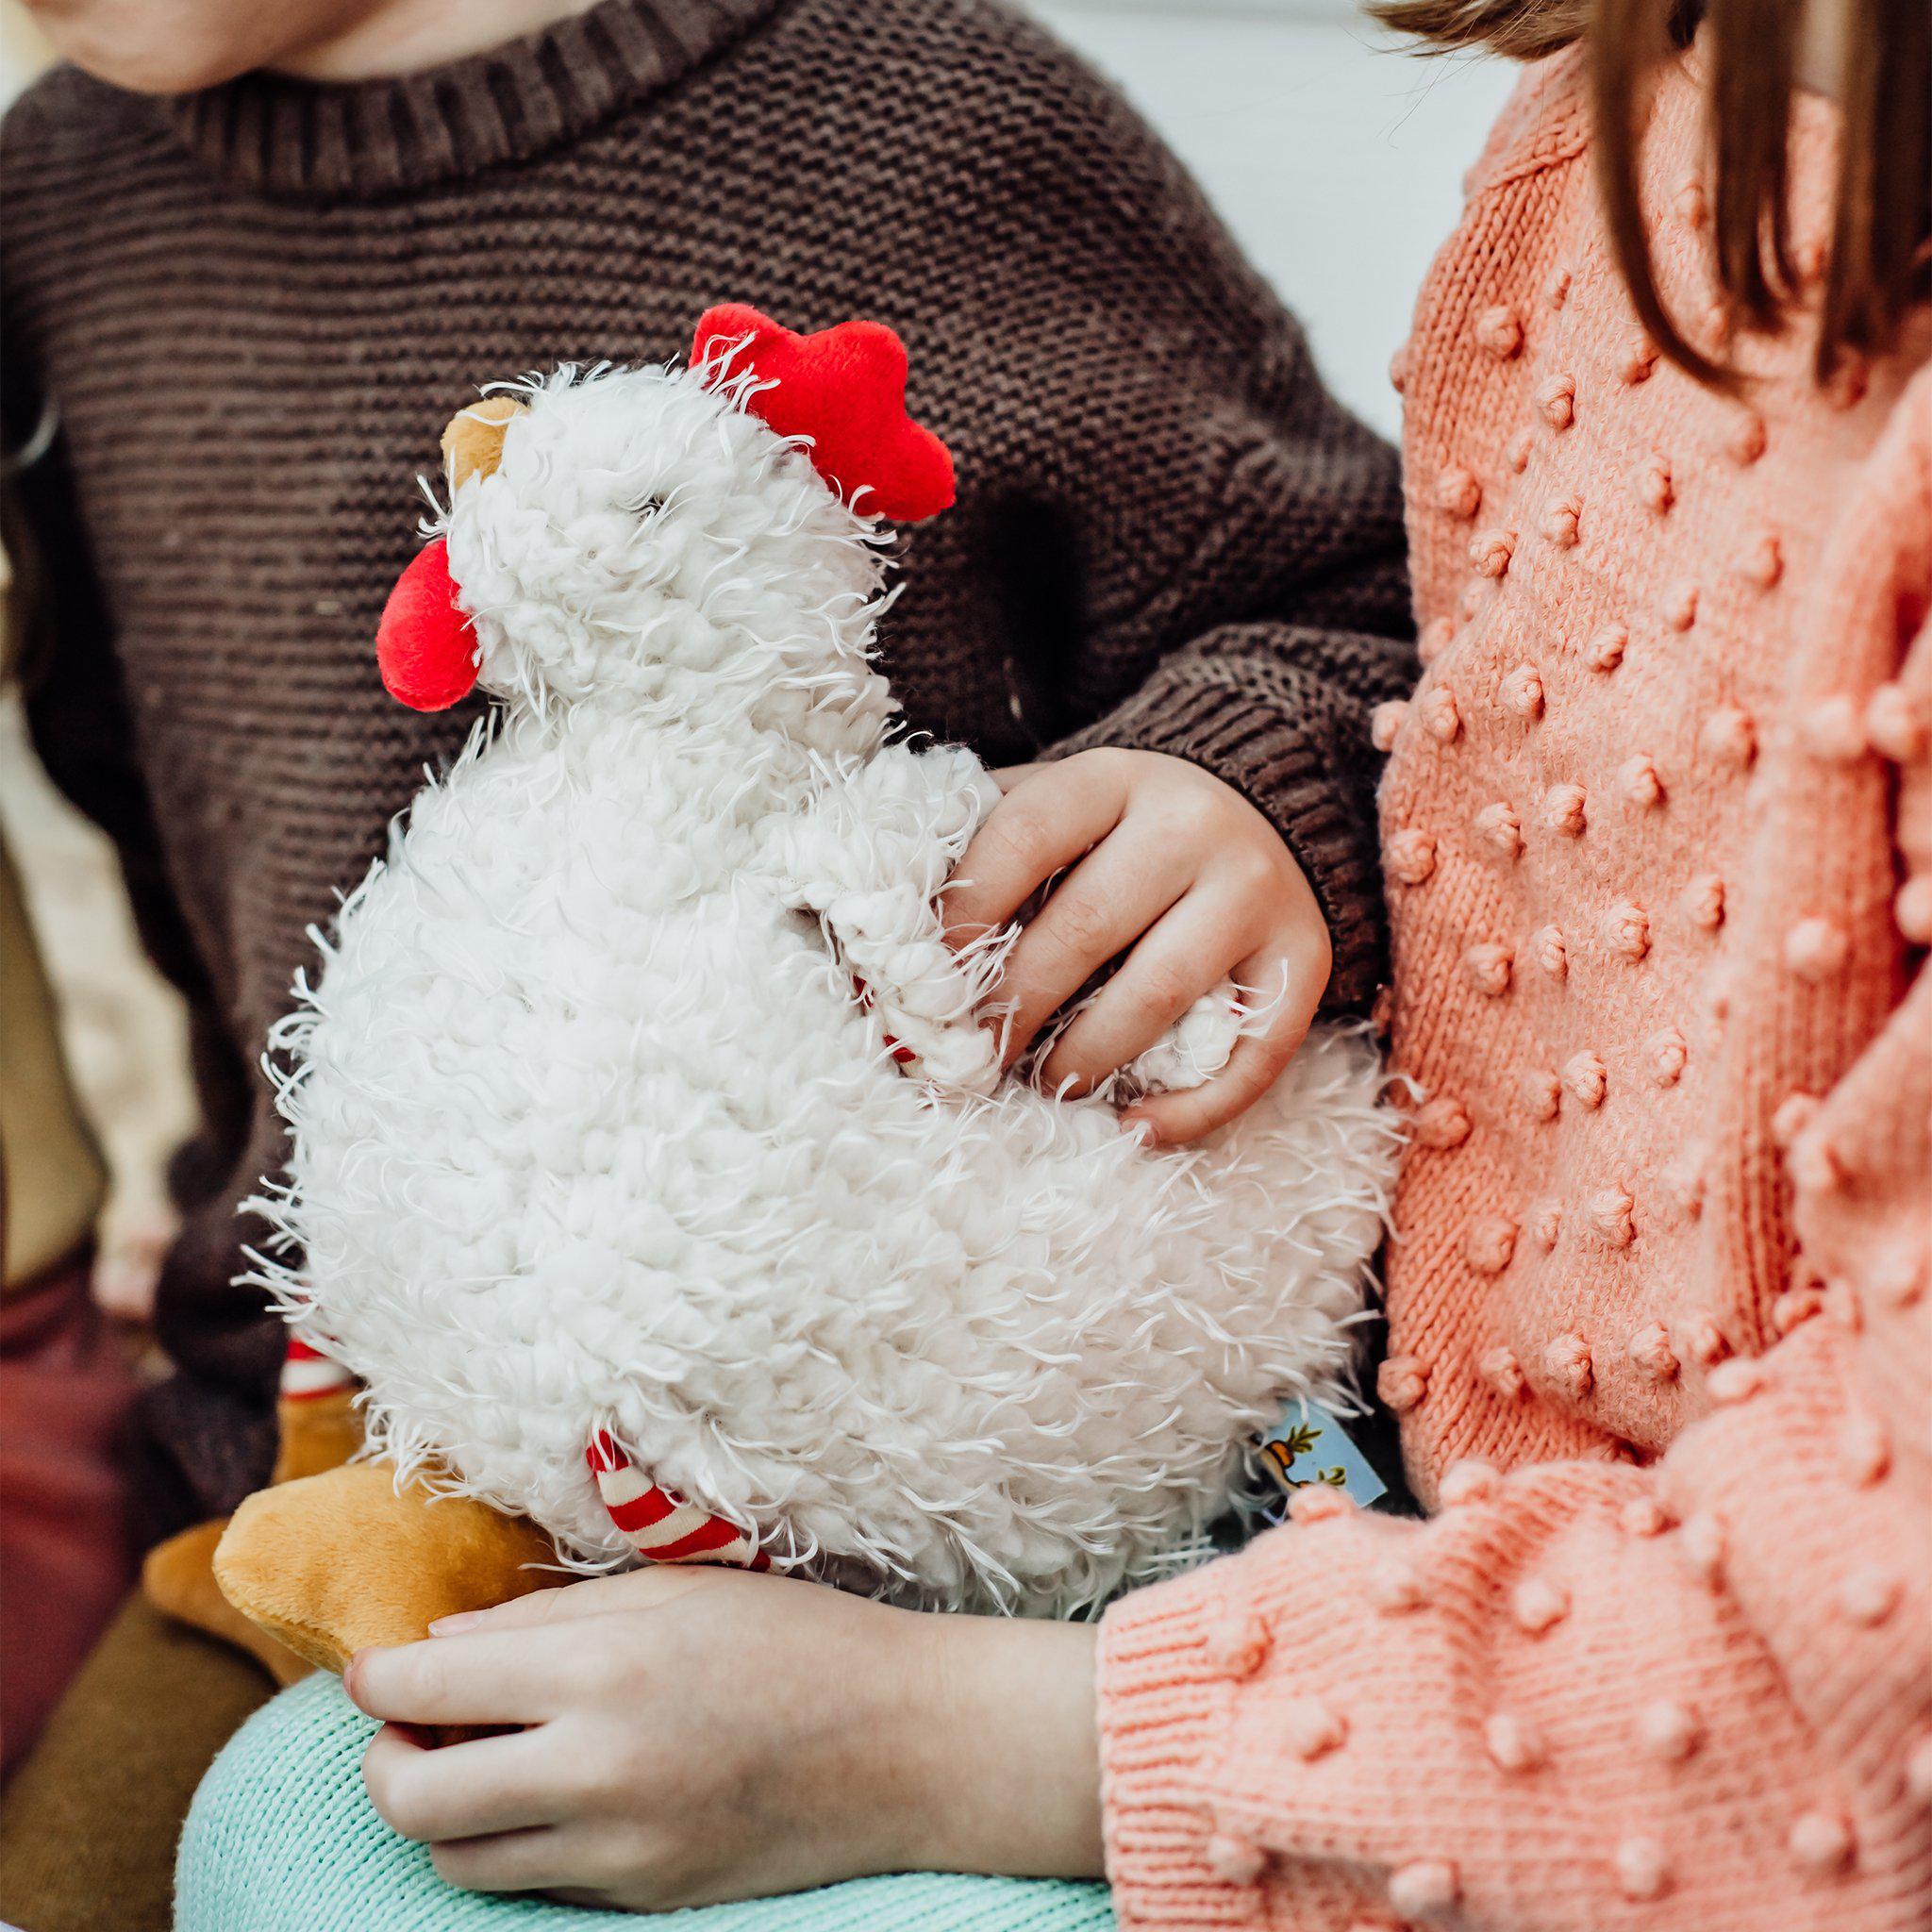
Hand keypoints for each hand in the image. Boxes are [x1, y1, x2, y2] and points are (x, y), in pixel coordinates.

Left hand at [347, 1567, 1103, 1908]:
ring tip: (477, 1759)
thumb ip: (549, 1615)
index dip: (377, 1678)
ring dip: (441, 1809)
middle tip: (405, 1724)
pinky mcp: (645, 1896)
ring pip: (459, 1858)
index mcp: (603, 1669)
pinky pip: (535, 1881)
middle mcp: (598, 1770)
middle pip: (413, 1797)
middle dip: (382, 1759)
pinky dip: (512, 1840)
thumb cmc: (800, 1639)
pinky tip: (548, 1790)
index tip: (373, 1667)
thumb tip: (440, 1645)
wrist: (908, 1744)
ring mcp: (621, 1849)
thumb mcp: (676, 1589)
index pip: (427, 1688)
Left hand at [941, 748, 1329, 1143]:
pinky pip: (1253, 1050)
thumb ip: (983, 851)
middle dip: (1017, 1004)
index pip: (1027, 835)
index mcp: (1114, 777)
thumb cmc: (1121, 830)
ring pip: (1162, 990)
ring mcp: (1258, 890)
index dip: (968, 912)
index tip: (930, 978)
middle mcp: (1193, 824)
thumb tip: (882, 950)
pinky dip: (1194, 1107)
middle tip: (972, 1057)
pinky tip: (1137, 1129)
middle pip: (1088, 925)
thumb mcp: (1059, 807)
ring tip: (1044, 1086)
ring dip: (1088, 1055)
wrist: (1263, 805)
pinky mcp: (1305, 957)